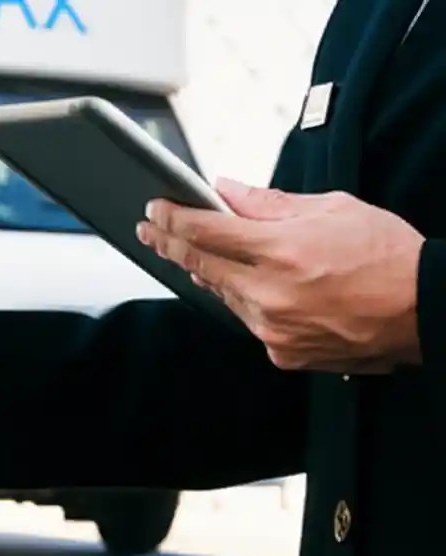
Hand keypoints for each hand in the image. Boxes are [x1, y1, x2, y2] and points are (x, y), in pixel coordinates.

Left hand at [138, 178, 425, 373]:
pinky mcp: (281, 352)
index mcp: (282, 252)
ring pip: (223, 294)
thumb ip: (268, 202)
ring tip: (195, 252)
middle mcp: (270, 293)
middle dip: (169, 244)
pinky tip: (251, 285)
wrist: (425, 311)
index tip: (154, 210)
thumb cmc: (388, 257)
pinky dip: (245, 300)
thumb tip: (225, 190)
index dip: (172, 218)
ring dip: (209, 272)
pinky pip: (248, 320)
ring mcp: (273, 328)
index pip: (204, 232)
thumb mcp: (332, 208)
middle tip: (150, 230)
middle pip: (200, 265)